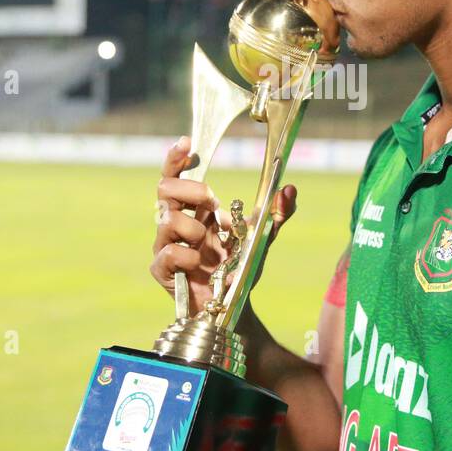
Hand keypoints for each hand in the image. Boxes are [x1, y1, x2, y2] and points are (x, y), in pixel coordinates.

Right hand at [150, 135, 297, 314]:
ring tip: (210, 244)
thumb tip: (289, 188)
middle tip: (213, 201)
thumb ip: (276, 214)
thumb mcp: (262, 239)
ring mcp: (166, 245)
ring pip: (167, 219)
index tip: (187, 143)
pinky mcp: (162, 270)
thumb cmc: (239, 269)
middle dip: (191, 189)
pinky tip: (200, 264)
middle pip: (164, 188)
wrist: (232, 308)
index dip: (175, 158)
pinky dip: (187, 255)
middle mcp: (176, 223)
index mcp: (194, 210)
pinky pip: (167, 251)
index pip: (176, 177)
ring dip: (195, 227)